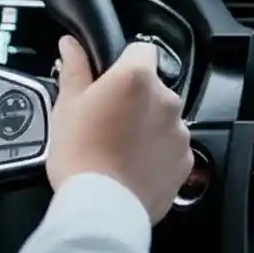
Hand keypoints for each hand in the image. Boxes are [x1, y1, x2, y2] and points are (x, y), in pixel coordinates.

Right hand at [47, 36, 192, 223]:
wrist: (101, 206)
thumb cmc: (80, 155)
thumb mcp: (68, 106)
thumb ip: (75, 69)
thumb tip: (72, 45)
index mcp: (136, 78)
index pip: (141, 50)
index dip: (125, 61)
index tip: (112, 79)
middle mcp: (166, 100)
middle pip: (153, 87)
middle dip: (135, 99)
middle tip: (108, 120)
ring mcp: (179, 131)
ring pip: (164, 118)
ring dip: (148, 126)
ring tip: (120, 147)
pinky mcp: (185, 159)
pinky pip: (172, 147)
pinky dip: (158, 152)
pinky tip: (134, 164)